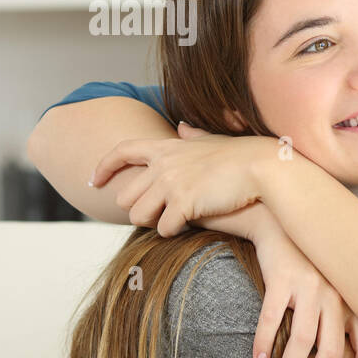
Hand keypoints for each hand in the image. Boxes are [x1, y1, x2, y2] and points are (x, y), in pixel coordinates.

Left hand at [91, 123, 274, 235]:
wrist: (263, 168)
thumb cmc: (243, 155)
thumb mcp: (212, 140)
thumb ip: (192, 136)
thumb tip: (182, 126)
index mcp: (166, 147)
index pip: (121, 151)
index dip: (103, 167)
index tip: (94, 181)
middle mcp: (163, 165)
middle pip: (127, 196)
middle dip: (140, 209)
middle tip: (159, 214)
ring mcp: (171, 184)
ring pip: (139, 216)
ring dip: (154, 223)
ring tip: (173, 222)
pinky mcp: (183, 204)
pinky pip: (164, 228)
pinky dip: (173, 231)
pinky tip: (187, 227)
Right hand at [251, 220, 357, 357]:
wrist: (285, 223)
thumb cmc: (311, 266)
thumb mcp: (335, 292)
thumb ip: (341, 323)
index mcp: (354, 303)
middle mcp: (337, 296)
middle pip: (333, 352)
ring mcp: (311, 287)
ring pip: (303, 341)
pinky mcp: (283, 278)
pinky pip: (273, 319)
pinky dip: (264, 344)